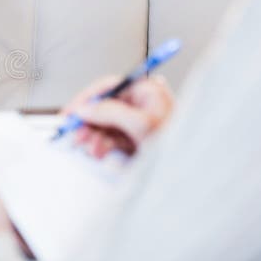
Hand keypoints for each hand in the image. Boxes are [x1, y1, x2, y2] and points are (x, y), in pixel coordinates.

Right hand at [60, 75, 174, 157]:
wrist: (188, 174)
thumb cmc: (176, 144)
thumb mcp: (141, 124)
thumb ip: (110, 112)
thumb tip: (85, 108)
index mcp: (147, 91)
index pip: (109, 87)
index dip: (87, 98)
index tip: (71, 112)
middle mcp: (141, 104)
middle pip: (103, 107)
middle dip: (88, 122)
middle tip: (74, 133)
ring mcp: (136, 123)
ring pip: (104, 125)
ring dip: (92, 137)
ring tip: (90, 148)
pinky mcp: (133, 140)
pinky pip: (109, 139)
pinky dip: (101, 145)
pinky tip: (99, 152)